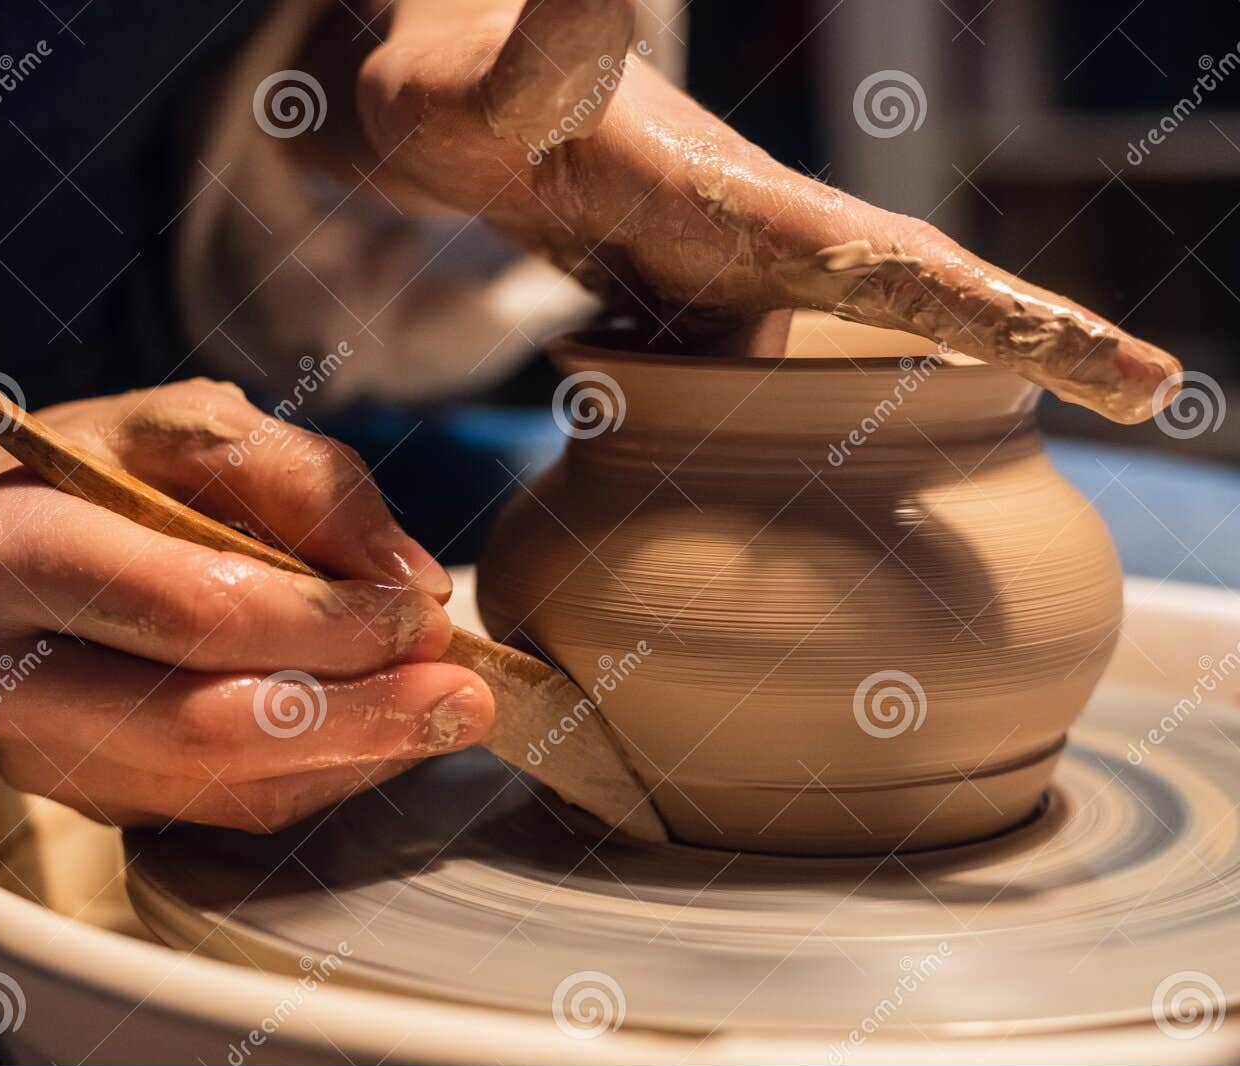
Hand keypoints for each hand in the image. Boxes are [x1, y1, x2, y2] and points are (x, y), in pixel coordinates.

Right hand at [0, 379, 493, 831]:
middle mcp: (2, 675)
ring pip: (224, 784)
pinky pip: (226, 808)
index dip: (321, 621)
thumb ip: (302, 478)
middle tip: (464, 692)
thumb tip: (410, 579)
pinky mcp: (87, 803)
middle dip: (357, 711)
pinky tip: (381, 732)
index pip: (189, 608)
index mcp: (10, 551)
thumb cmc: (94, 476)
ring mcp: (40, 756)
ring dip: (355, 752)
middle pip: (204, 724)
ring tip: (446, 711)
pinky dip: (322, 774)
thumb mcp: (187, 427)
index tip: (422, 613)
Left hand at [337, 0, 1178, 421]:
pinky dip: (838, 394)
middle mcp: (751, 236)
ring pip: (858, 329)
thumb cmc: (460, 92)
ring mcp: (725, 268)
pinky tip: (863, 455)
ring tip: (1085, 401)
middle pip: (914, 296)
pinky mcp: (686, 291)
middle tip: (1157, 388)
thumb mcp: (489, 91)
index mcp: (733, 205)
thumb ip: (545, 69)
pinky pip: (774, 355)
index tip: (1126, 366)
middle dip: (1032, 339)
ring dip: (963, 367)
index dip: (1006, 319)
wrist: (450, 87)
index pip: (894, 266)